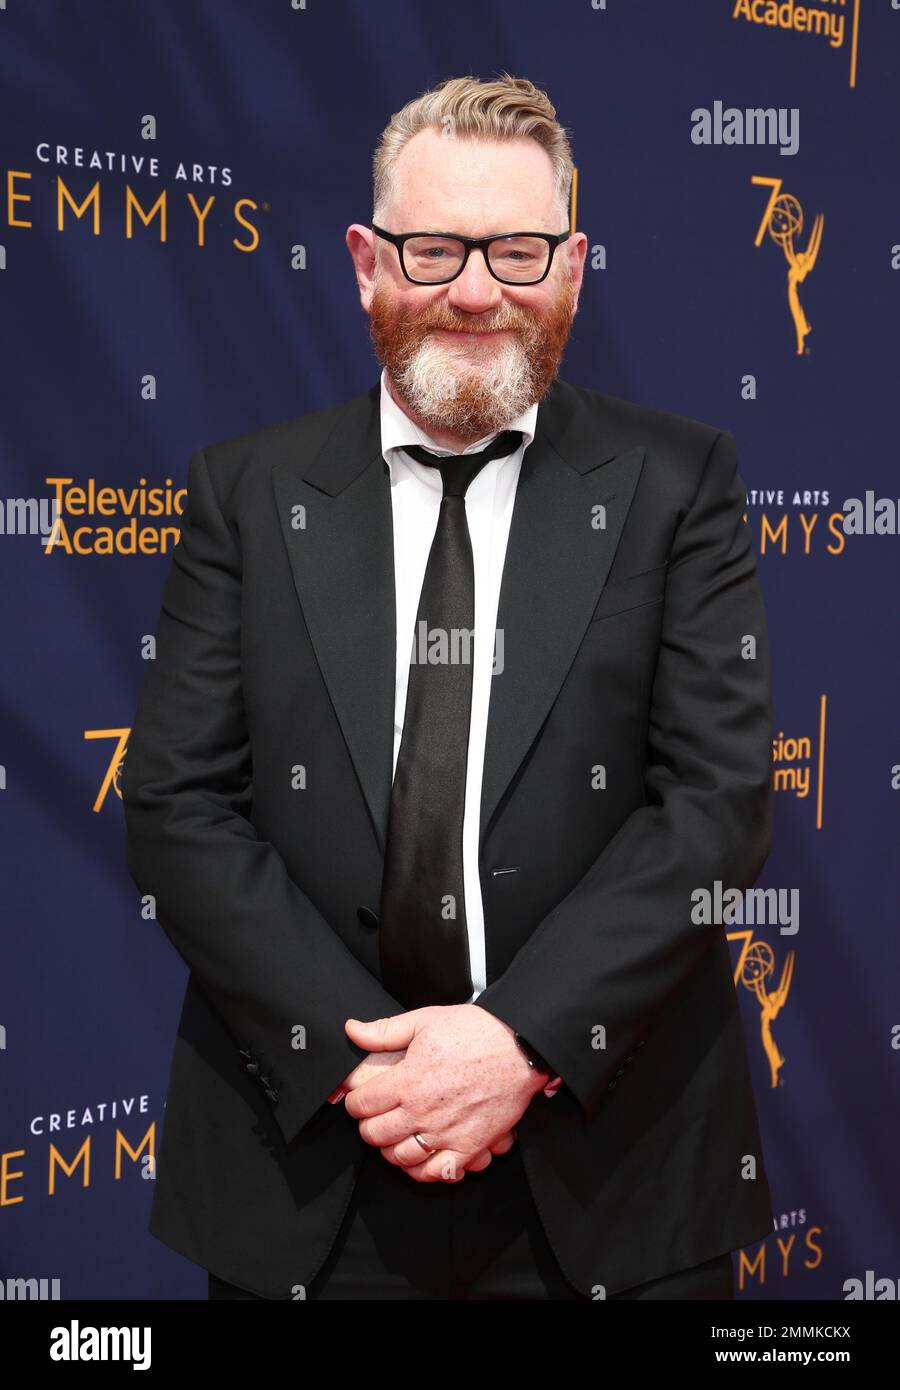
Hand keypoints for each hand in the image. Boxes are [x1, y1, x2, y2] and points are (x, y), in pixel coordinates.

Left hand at [343, 1005, 544, 1181]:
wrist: (519, 1048)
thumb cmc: (476, 1031)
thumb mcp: (425, 1021)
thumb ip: (384, 1031)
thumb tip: (352, 1030)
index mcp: (407, 1082)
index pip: (361, 1105)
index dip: (355, 1102)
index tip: (360, 1098)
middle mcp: (422, 1112)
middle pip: (375, 1134)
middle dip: (368, 1125)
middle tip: (375, 1117)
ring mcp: (446, 1133)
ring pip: (400, 1157)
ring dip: (391, 1149)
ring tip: (395, 1136)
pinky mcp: (469, 1146)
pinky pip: (436, 1173)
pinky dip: (422, 1171)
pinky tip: (420, 1158)